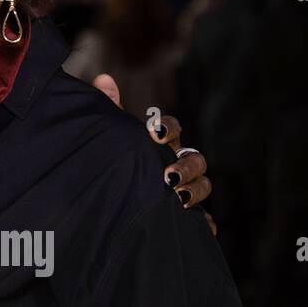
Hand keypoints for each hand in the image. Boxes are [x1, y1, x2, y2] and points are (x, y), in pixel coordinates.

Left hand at [92, 74, 213, 227]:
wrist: (105, 197)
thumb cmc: (113, 159)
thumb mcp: (108, 136)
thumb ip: (108, 108)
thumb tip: (103, 78)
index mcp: (160, 142)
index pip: (172, 128)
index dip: (166, 128)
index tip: (152, 131)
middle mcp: (177, 162)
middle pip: (194, 158)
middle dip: (185, 165)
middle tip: (167, 174)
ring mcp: (184, 188)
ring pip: (203, 185)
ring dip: (194, 190)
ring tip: (178, 198)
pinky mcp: (185, 216)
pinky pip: (202, 220)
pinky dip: (204, 224)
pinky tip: (201, 227)